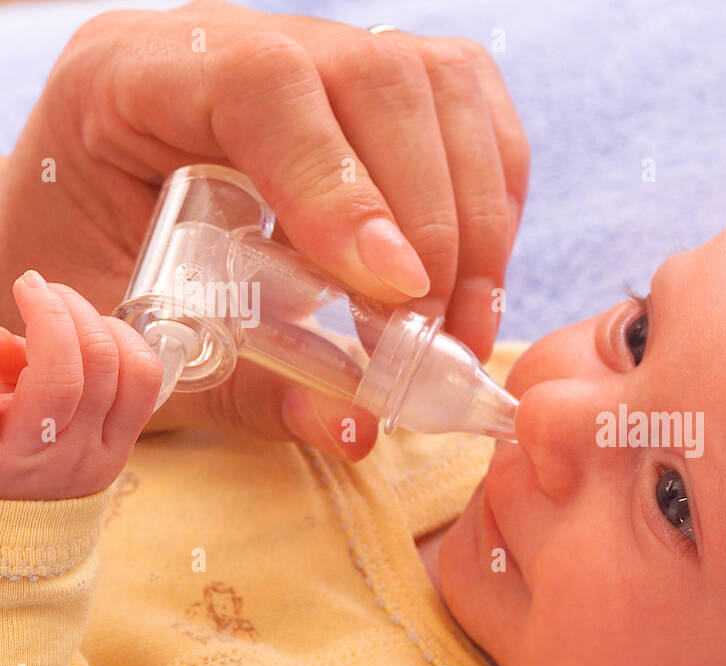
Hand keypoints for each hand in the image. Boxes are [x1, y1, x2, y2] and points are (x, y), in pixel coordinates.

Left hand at [0, 0, 528, 458]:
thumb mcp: (144, 343)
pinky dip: (493, 202)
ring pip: (443, 86)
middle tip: (435, 339)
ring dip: (477, 218)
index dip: (343, 186)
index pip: (264, 86)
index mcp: (137, 78)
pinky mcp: (375, 86)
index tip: (394, 290)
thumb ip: (241, 386)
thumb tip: (358, 428)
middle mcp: (233, 38)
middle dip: (433, 222)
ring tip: (460, 326)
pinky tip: (472, 280)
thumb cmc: (99, 285)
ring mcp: (314, 50)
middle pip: (380, 78)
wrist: (92, 239)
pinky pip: (470, 114)